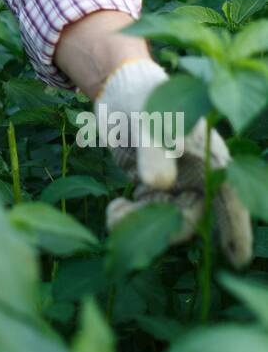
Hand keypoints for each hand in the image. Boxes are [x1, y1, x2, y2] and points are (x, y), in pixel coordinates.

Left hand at [96, 57, 252, 268]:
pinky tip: (114, 208)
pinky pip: (148, 216)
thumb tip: (158, 184)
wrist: (119, 91)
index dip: (237, 230)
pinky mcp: (153, 190)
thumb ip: (155, 152)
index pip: (231, 199)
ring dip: (140, 226)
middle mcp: (198, 178)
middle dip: (162, 231)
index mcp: (210, 160)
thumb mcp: (150, 122)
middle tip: (125, 222)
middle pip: (191, 219)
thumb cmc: (146, 99)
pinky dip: (130, 218)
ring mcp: (176, 186)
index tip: (238, 261)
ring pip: (166, 222)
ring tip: (113, 214)